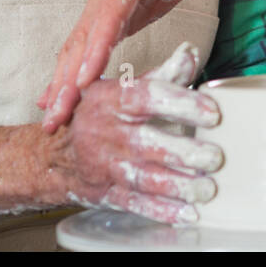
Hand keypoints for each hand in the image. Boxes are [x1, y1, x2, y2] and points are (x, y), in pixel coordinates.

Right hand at [38, 0, 230, 131]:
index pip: (107, 14)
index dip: (95, 49)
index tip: (82, 81)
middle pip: (84, 36)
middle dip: (68, 77)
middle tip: (56, 116)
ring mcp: (105, 0)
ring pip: (79, 44)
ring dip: (64, 80)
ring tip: (51, 116)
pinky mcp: (109, 13)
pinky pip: (88, 45)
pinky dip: (73, 70)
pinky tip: (61, 94)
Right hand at [46, 42, 224, 224]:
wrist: (50, 155)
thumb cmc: (95, 116)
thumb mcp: (121, 89)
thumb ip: (161, 75)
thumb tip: (190, 52)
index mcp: (111, 100)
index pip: (147, 97)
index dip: (180, 104)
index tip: (213, 112)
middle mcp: (107, 134)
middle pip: (147, 143)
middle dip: (183, 152)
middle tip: (215, 156)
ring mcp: (105, 166)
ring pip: (143, 178)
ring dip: (178, 186)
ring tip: (208, 189)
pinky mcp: (106, 193)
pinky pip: (135, 204)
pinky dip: (161, 210)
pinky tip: (187, 213)